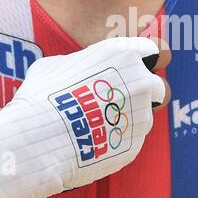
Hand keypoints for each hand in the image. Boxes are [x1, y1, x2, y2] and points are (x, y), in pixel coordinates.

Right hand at [0, 35, 170, 197]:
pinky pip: (129, 141)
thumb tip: (78, 71)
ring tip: (95, 126)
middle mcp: (140, 84)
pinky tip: (90, 144)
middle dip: (145, 94)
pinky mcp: (134, 146)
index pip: (154, 50)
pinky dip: (114, 142)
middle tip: (122, 101)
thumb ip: (80, 65)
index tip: (135, 69)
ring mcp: (140, 117)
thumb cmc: (40, 97)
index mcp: (123, 56)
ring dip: (127, 120)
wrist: (38, 140)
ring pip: (145, 118)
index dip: (145, 60)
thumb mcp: (54, 66)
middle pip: (159, 88)